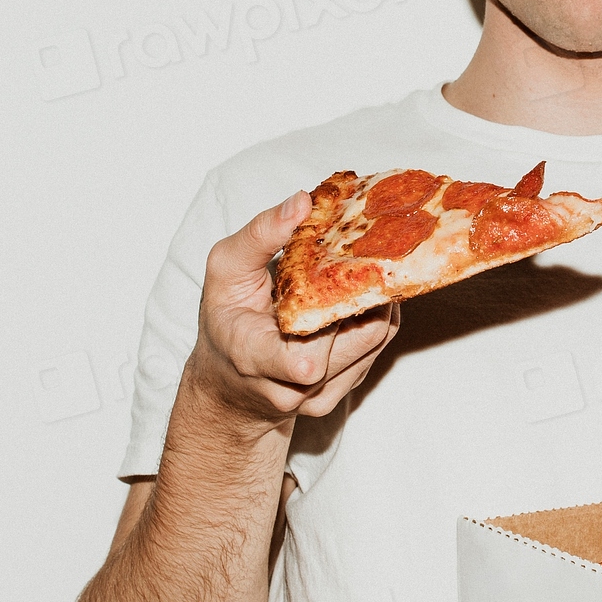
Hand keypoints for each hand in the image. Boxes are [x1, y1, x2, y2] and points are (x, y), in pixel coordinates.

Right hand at [186, 191, 398, 427]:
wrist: (226, 384)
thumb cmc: (223, 321)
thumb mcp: (224, 270)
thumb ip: (260, 235)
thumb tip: (303, 202)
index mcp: (256, 358)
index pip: (307, 362)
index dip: (338, 319)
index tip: (343, 273)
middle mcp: (292, 388)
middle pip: (361, 338)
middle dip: (369, 289)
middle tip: (370, 250)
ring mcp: (317, 399)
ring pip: (376, 341)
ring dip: (377, 300)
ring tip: (364, 268)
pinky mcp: (338, 396)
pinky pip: (374, 351)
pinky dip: (373, 317)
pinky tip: (357, 294)